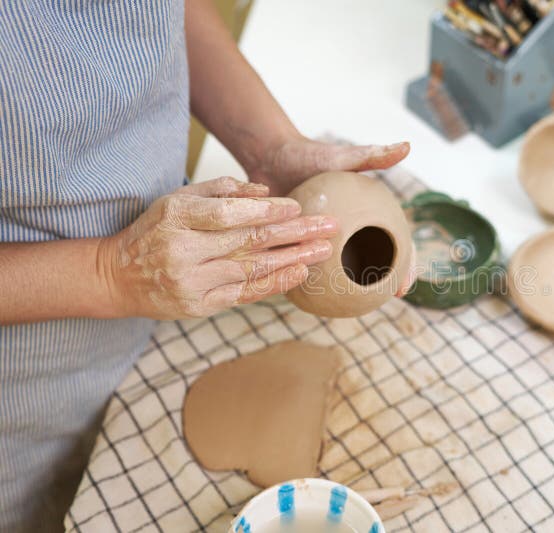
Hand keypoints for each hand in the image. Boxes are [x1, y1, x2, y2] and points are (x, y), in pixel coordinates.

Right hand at [97, 177, 337, 319]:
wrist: (118, 277)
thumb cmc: (155, 231)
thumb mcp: (177, 200)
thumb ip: (219, 189)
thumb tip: (265, 191)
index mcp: (176, 218)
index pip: (229, 214)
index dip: (266, 212)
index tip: (297, 208)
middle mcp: (183, 251)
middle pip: (249, 241)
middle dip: (294, 233)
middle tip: (328, 225)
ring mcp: (191, 282)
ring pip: (252, 268)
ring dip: (294, 258)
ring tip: (324, 249)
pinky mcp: (199, 305)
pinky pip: (245, 294)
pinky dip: (275, 283)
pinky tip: (300, 272)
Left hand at [246, 135, 416, 296]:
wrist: (269, 157)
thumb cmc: (307, 154)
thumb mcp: (340, 158)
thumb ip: (372, 156)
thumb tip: (406, 147)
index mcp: (366, 215)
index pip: (395, 243)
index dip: (405, 265)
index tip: (404, 286)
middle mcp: (350, 232)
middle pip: (374, 262)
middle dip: (384, 284)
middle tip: (386, 300)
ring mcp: (323, 242)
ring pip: (342, 274)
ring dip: (350, 292)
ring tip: (351, 309)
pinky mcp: (295, 247)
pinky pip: (306, 269)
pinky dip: (311, 285)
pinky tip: (309, 302)